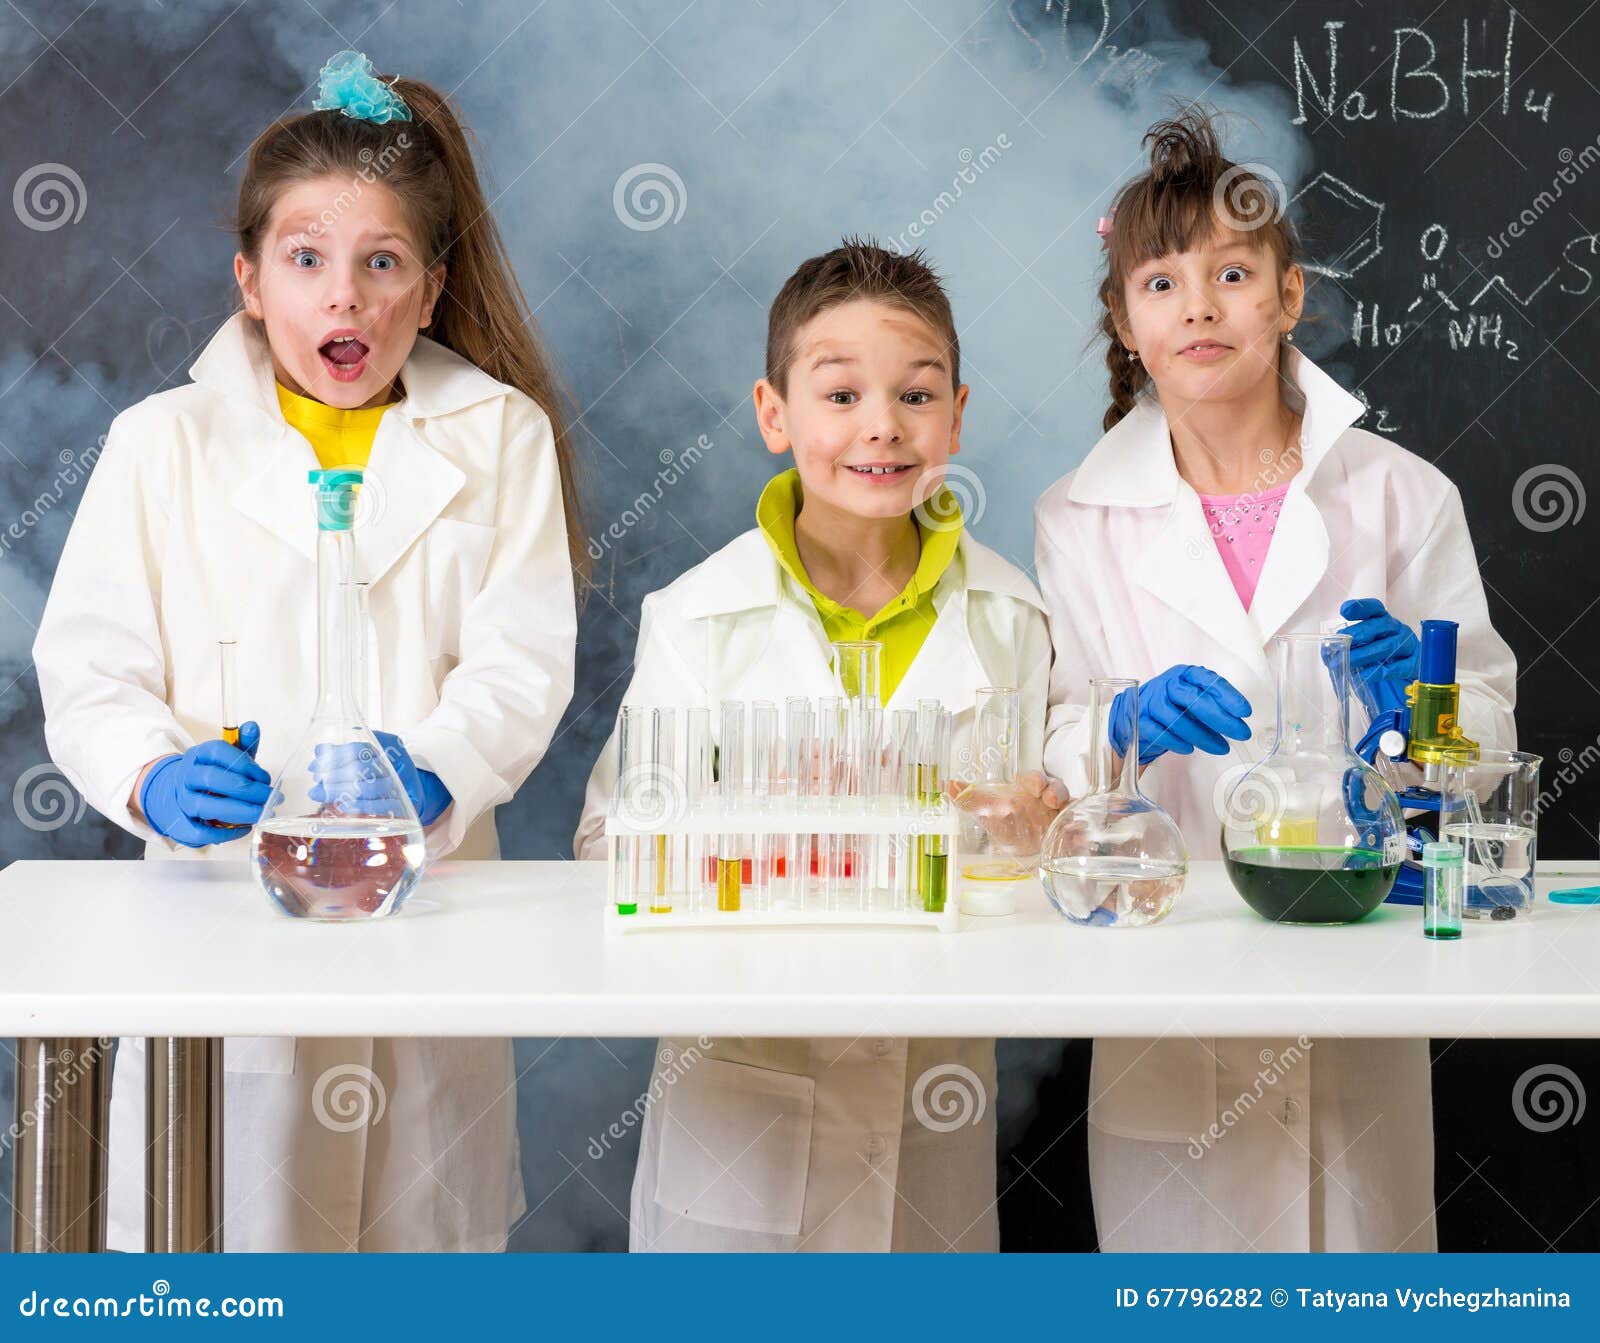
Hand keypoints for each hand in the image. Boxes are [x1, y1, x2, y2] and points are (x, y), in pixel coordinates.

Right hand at [139, 723, 268, 846]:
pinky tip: (245, 827)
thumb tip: (252, 726)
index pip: (220, 752)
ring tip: (262, 813)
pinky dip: (225, 834)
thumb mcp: (227, 758)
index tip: (265, 777)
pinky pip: (200, 832)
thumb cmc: (211, 776)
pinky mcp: (181, 824)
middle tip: (272, 797)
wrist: (176, 794)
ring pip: (207, 806)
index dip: (246, 765)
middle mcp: (187, 776)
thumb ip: (243, 744)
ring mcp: (182, 801)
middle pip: (215, 780)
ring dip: (240, 812)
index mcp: (199, 755)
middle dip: (249, 790)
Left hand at [311, 731, 451, 824]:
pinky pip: (380, 808)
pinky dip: (359, 807)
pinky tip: (342, 805)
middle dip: (332, 774)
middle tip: (316, 779)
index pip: (359, 749)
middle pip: (359, 768)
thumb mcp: (369, 755)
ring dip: (338, 791)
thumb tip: (320, 750)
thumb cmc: (385, 772)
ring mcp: (398, 787)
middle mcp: (396, 766)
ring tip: (319, 792)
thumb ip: (345, 751)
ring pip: (365, 788)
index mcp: (390, 747)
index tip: (316, 761)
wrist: (415, 793)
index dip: (335, 755)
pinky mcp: (402, 808)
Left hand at [947, 769, 1067, 858]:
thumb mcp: (988, 812)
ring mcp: (1059, 814)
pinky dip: (1079, 832)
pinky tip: (1076, 837)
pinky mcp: (1069, 832)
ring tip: (1060, 812)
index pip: (1034, 779)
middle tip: (1050, 799)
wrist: (1024, 848)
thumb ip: (969, 799)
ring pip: (1069, 804)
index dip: (1035, 779)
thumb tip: (948, 783)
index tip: (1033, 786)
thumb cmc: (1007, 822)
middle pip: (1055, 788)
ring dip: (1067, 807)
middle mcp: (1046, 799)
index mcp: (1027, 790)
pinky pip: (1078, 828)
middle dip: (1054, 790)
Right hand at [1111, 665, 1251, 764]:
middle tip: (1240, 733)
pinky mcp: (1140, 720)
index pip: (1208, 681)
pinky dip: (1176, 742)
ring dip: (1202, 736)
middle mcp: (1167, 685)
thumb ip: (1213, 703)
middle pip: (1193, 698)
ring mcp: (1151, 702)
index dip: (1228, 696)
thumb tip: (1238, 719)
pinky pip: (1158, 732)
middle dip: (1220, 718)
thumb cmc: (1172, 705)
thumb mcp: (1193, 697)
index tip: (1244, 712)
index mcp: (1185, 675)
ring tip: (1221, 747)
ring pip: (1176, 718)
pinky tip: (1189, 749)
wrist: (1137, 713)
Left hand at [1338, 598, 1418, 712]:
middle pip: (1379, 625)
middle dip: (1358, 634)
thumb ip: (1345, 649)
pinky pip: (1400, 666)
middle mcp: (1396, 629)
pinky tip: (1367, 674)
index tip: (1344, 611)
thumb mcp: (1361, 651)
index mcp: (1382, 622)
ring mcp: (1408, 645)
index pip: (1374, 609)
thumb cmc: (1379, 661)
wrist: (1402, 680)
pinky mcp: (1415, 664)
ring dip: (1365, 655)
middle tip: (1341, 645)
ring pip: (1388, 646)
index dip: (1360, 607)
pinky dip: (1382, 671)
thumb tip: (1326, 653)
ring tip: (1348, 663)